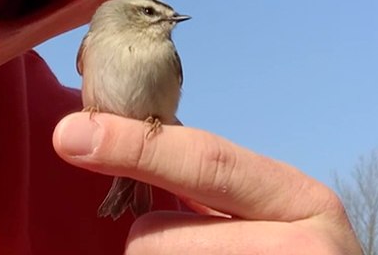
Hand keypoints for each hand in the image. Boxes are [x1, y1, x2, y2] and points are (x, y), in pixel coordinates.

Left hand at [54, 113, 361, 253]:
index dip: (135, 145)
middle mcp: (302, 247)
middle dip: (156, 248)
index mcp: (307, 202)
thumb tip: (122, 147)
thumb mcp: (282, 223)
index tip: (71, 134)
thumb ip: (222, 191)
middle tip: (206, 251)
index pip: (208, 162)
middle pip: (156, 238)